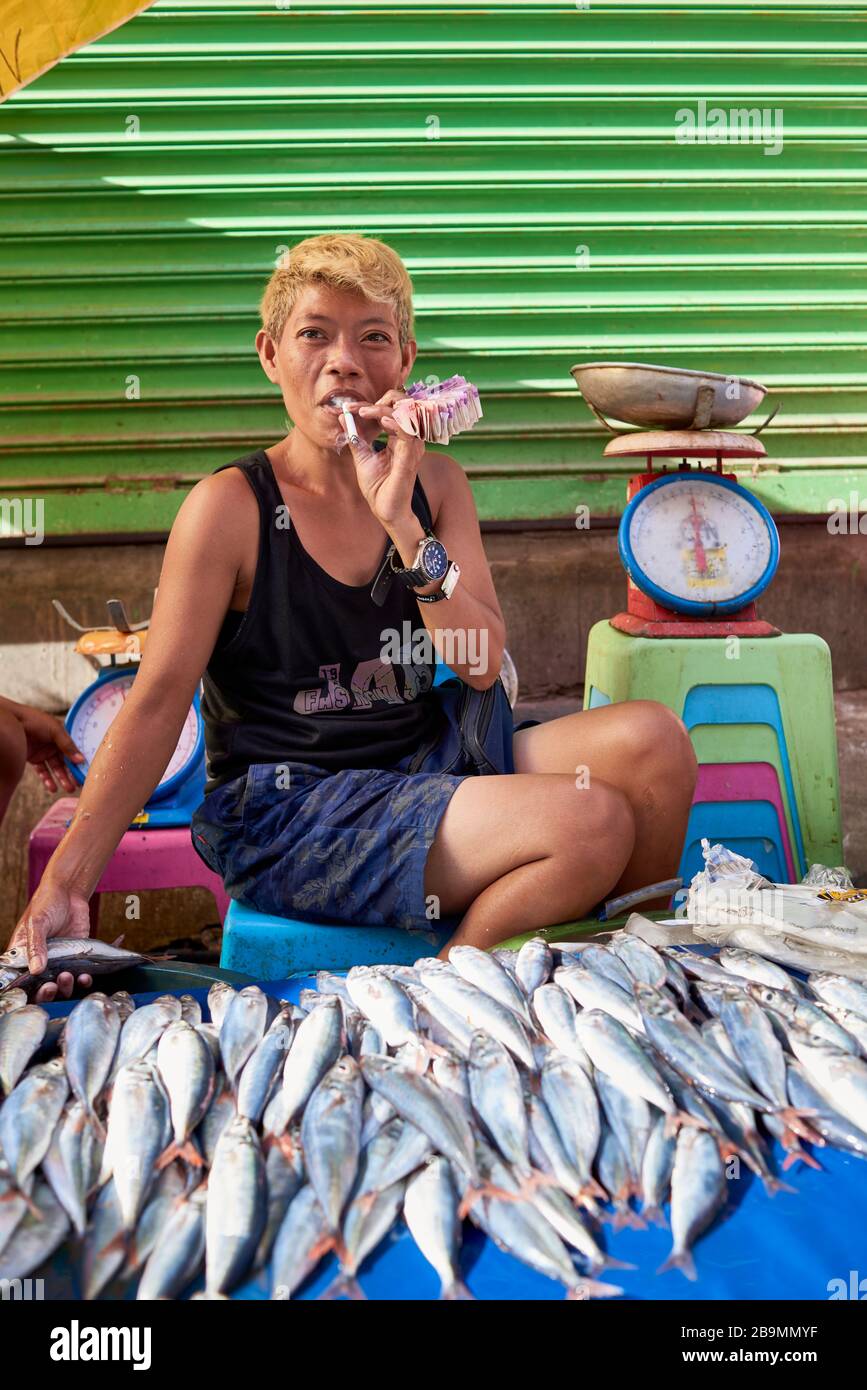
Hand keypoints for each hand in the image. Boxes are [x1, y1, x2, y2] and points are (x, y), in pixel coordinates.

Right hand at [9, 875, 92, 1003]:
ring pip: (61, 985)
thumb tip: (36, 970)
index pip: (20, 981)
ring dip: (65, 987)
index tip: (38, 990)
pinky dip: (82, 980)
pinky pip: (79, 975)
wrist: (70, 892)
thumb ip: (36, 946)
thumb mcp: (37, 923)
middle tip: (52, 987)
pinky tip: (85, 977)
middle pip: (40, 989)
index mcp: (22, 956)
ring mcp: (59, 962)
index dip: (28, 991)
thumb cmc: (46, 904)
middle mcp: (40, 963)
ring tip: (68, 977)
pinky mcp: (76, 959)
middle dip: (47, 993)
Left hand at [16, 703, 83, 793]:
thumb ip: (68, 745)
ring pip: (55, 768)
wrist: (12, 721)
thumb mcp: (55, 730)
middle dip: (72, 774)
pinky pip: (43, 771)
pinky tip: (52, 787)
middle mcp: (54, 744)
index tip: (85, 774)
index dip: (80, 763)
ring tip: (68, 788)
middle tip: (77, 785)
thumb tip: (81, 760)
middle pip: (66, 762)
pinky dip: (48, 780)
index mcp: (62, 735)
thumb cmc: (34, 720)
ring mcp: (44, 752)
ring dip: (62, 779)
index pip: (74, 751)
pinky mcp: (34, 759)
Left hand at [348, 388, 425, 526]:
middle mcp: (410, 439)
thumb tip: (344, 416)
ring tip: (364, 411)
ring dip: (383, 408)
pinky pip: (408, 432)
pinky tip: (380, 420)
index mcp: (400, 437)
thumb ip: (356, 436)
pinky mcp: (410, 457)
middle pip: (404, 405)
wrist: (385, 510)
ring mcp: (412, 447)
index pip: (390, 410)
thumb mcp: (362, 457)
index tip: (348, 408)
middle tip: (358, 408)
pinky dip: (394, 421)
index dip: (369, 405)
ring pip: (406, 414)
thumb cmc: (378, 487)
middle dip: (381, 400)